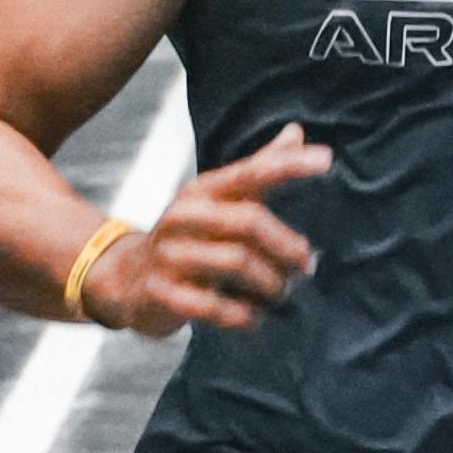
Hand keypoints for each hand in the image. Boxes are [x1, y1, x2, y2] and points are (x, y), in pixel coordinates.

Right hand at [81, 124, 330, 336]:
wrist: (124, 279)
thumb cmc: (188, 238)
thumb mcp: (217, 201)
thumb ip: (258, 170)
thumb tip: (296, 132)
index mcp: (202, 191)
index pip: (250, 172)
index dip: (288, 165)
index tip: (327, 161)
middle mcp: (184, 217)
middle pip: (248, 222)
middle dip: (286, 245)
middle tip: (307, 265)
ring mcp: (170, 256)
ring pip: (236, 263)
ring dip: (270, 283)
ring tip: (282, 293)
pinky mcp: (162, 294)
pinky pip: (214, 306)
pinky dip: (243, 316)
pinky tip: (254, 319)